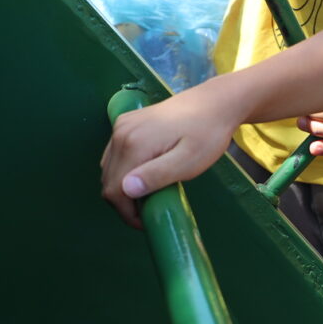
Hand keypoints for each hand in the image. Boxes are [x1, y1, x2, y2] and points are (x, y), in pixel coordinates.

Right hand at [102, 82, 247, 224]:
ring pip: (109, 168)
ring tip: (149, 193)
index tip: (146, 221)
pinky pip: (114, 153)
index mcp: (134, 144)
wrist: (215, 103)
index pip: (114, 190)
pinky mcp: (126, 122)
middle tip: (149, 209)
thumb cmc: (207, 135)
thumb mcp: (188, 162)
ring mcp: (122, 125)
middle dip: (124, 202)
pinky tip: (144, 173)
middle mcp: (121, 133)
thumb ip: (157, 175)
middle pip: (108, 180)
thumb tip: (125, 190)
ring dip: (122, 186)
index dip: (127, 213)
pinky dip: (123, 169)